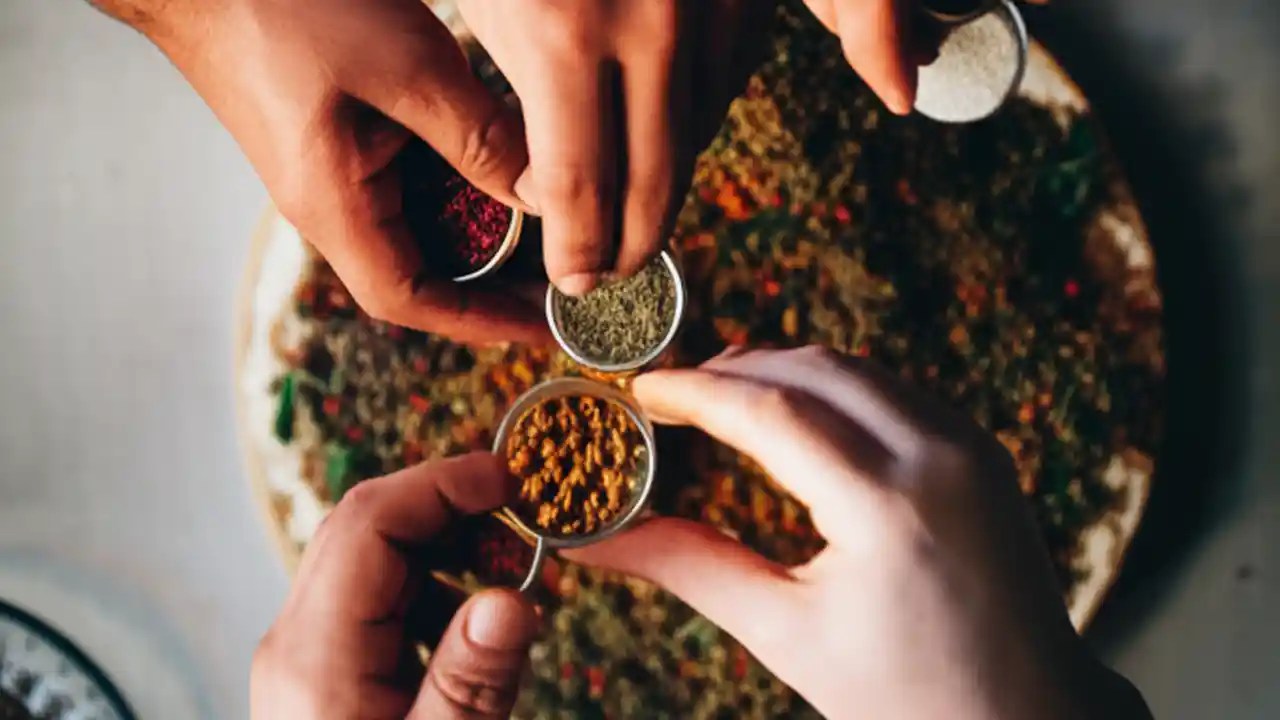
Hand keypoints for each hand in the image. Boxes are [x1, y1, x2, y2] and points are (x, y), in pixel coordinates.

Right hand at [95, 0, 544, 343]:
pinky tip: (501, 165)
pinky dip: (457, 185)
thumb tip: (546, 198)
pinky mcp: (335, 140)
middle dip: (495, 283)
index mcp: (334, 207)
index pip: (412, 300)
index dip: (485, 322)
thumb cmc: (286, 4)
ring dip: (480, 233)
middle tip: (567, 276)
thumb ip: (479, 139)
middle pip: (421, 273)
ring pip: (417, 228)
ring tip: (551, 229)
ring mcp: (330, 173)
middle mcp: (329, 204)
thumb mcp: (406, 69)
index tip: (547, 328)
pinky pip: (404, 184)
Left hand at [251, 454, 539, 719]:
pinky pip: (379, 606)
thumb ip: (470, 683)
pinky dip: (436, 596)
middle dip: (450, 507)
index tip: (510, 480)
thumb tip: (512, 600)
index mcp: (316, 651)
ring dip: (448, 553)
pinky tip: (480, 629)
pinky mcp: (325, 673)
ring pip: (376, 564)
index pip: (367, 521)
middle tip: (525, 512)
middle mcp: (298, 639)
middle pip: (367, 529)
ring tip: (517, 571)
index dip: (439, 484)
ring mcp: (306, 655)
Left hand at [457, 0, 917, 295]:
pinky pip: (728, 83)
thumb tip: (551, 198)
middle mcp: (649, 30)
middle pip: (655, 184)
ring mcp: (707, 9)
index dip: (577, 250)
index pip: (579, 191)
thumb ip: (502, 106)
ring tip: (633, 219)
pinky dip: (695, 120)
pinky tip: (667, 133)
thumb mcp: (475, 3)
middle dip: (629, 245)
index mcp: (561, 34)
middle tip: (608, 274)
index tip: (570, 276)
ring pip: (696, 137)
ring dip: (665, 186)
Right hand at [570, 347, 1151, 719]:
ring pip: (857, 369)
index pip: (771, 411)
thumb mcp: (787, 634)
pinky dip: (833, 387)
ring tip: (720, 396)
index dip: (696, 393)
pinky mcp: (983, 451)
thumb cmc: (905, 693)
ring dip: (783, 370)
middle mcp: (939, 457)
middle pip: (813, 370)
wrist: (1029, 717)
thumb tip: (595, 541)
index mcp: (887, 507)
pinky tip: (794, 412)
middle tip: (673, 392)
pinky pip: (894, 390)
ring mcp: (971, 447)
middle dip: (734, 368)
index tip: (644, 389)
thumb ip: (690, 567)